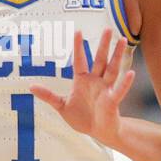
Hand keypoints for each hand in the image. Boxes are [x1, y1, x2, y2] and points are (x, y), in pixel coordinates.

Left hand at [30, 29, 134, 146]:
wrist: (97, 132)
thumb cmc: (82, 117)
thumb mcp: (61, 106)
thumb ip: (48, 96)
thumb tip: (30, 86)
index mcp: (83, 80)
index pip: (80, 60)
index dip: (78, 47)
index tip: (78, 31)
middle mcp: (96, 81)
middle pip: (100, 59)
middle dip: (103, 45)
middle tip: (108, 29)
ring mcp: (105, 89)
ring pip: (112, 69)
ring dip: (117, 55)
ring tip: (123, 40)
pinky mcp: (112, 101)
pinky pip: (119, 90)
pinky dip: (125, 83)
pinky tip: (131, 73)